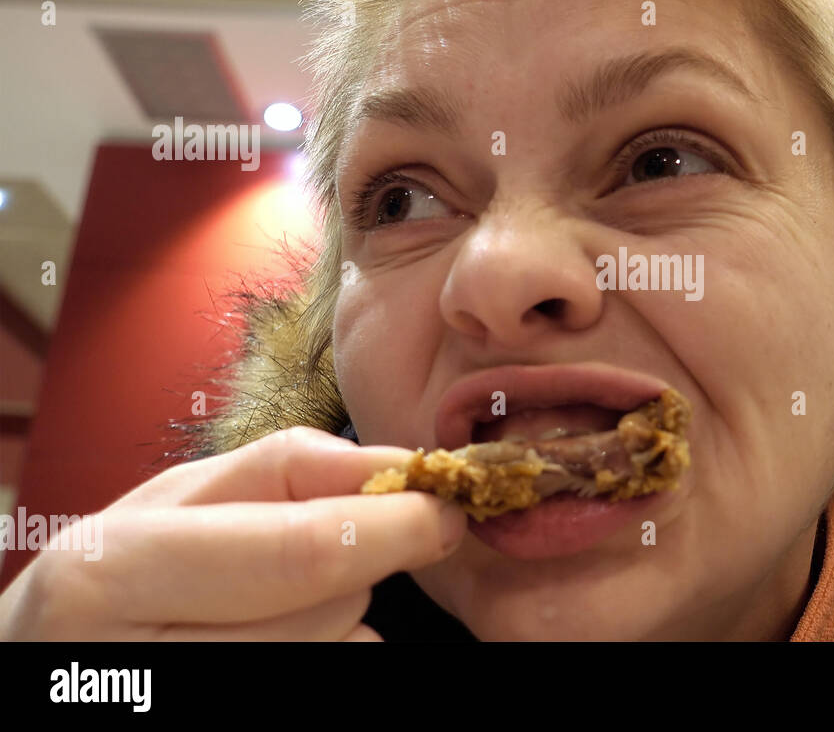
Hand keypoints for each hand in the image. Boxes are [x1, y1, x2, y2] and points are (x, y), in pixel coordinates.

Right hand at [0, 427, 464, 639]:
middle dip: (362, 566)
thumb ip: (282, 469)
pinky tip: (267, 644)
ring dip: (338, 618)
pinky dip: (326, 655)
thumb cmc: (115, 579)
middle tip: (338, 550)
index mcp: (113, 573)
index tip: (445, 505)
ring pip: (343, 649)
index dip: (395, 525)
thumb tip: (394, 467)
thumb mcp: (173, 503)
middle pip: (334, 608)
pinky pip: (328, 683)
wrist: (48, 671)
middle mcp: (137, 661)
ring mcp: (180, 706)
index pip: (303, 550)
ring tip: (265, 606)